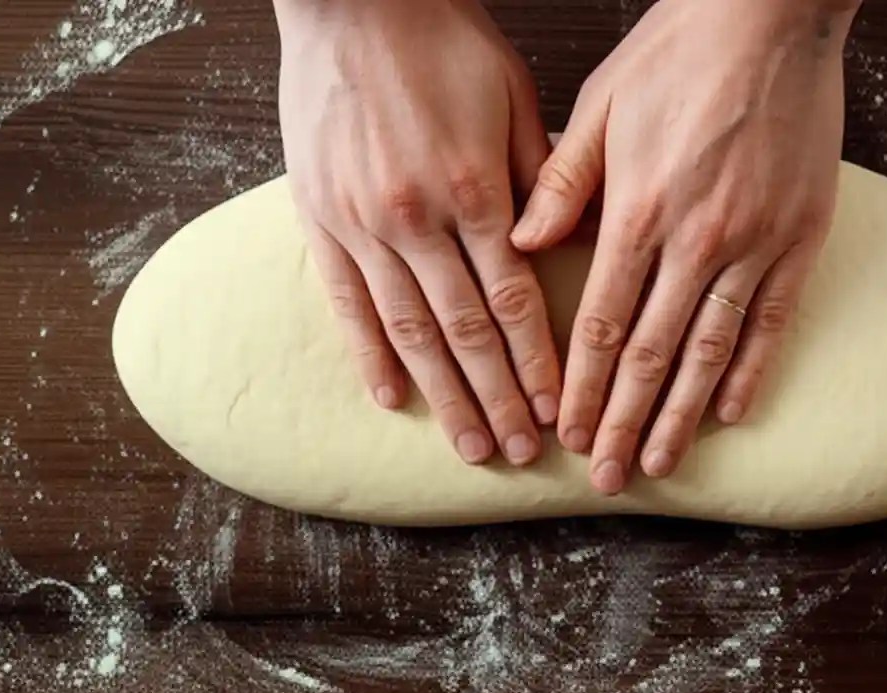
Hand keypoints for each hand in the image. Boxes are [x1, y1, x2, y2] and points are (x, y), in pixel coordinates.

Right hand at [275, 0, 559, 465]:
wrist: (354, 0)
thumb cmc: (445, 42)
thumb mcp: (514, 101)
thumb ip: (540, 182)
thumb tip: (567, 248)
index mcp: (475, 192)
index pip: (515, 303)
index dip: (538, 366)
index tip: (558, 412)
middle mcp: (418, 220)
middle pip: (467, 334)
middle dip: (498, 400)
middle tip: (518, 454)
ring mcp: (362, 224)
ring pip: (410, 332)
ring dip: (443, 396)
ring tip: (467, 446)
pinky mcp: (319, 218)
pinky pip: (346, 302)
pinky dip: (369, 355)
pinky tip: (389, 399)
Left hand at [511, 0, 859, 491]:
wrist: (771, 15)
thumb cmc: (677, 53)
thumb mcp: (598, 106)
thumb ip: (561, 185)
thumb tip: (521, 247)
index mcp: (637, 211)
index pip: (600, 325)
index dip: (584, 388)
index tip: (570, 434)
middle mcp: (696, 241)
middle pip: (651, 354)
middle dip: (625, 422)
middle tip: (609, 476)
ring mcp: (754, 243)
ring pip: (710, 351)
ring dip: (682, 415)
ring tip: (663, 464)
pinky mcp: (800, 236)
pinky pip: (773, 320)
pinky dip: (752, 370)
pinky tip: (731, 413)